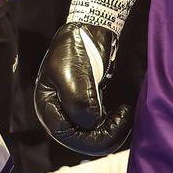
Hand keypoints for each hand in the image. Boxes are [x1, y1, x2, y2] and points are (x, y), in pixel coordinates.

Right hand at [35, 22, 132, 156]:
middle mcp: (59, 113)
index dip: (89, 137)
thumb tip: (92, 124)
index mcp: (47, 106)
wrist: (88, 32)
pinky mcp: (89, 106)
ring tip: (125, 116)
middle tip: (124, 120)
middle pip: (79, 140)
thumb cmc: (74, 50)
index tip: (114, 121)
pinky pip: (99, 126)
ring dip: (110, 132)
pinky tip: (122, 112)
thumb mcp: (72, 74)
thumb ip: (78, 102)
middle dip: (103, 136)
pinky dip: (112, 125)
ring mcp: (73, 111)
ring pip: (91, 136)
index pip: (65, 134)